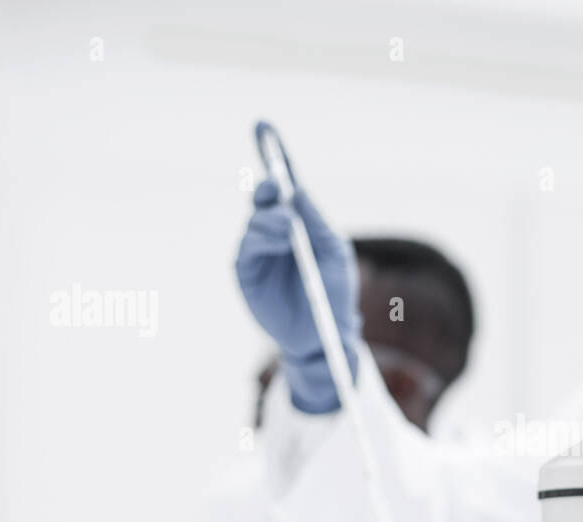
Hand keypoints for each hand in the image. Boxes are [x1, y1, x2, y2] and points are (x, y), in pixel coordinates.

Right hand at [235, 178, 362, 412]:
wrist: (325, 334)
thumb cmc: (335, 293)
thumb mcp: (335, 252)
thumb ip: (317, 222)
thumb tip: (297, 189)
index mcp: (299, 222)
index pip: (284, 185)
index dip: (275, 157)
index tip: (264, 126)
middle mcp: (275, 232)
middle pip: (264, 198)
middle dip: (267, 187)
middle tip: (274, 185)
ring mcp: (260, 251)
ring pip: (256, 221)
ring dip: (270, 219)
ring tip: (288, 227)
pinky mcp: (247, 273)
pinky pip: (247, 247)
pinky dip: (261, 238)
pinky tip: (279, 238)